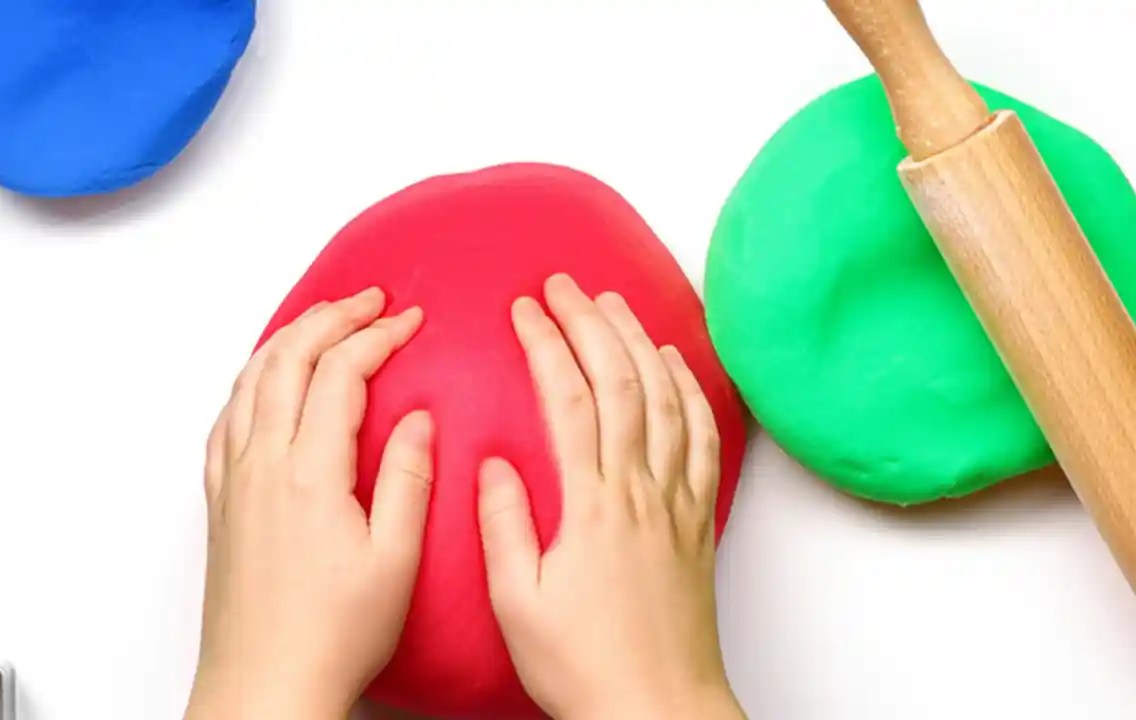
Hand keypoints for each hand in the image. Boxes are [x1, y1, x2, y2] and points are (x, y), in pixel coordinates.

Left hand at [185, 287, 433, 719]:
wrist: (265, 686)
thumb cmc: (330, 636)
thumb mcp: (394, 559)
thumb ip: (408, 478)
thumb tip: (418, 418)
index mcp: (309, 473)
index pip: (340, 373)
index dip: (377, 335)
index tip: (408, 321)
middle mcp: (262, 465)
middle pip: (288, 359)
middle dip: (331, 317)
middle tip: (369, 301)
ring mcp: (234, 481)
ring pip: (250, 381)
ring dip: (288, 338)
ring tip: (321, 321)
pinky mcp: (221, 503)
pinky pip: (225, 419)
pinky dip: (249, 382)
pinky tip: (262, 384)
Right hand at [478, 274, 744, 719]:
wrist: (658, 710)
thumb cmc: (586, 667)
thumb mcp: (519, 603)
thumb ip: (504, 525)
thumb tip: (494, 462)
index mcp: (592, 506)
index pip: (569, 398)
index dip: (547, 343)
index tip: (524, 308)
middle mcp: (641, 491)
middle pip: (622, 381)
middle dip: (591, 321)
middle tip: (566, 284)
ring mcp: (677, 502)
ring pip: (665, 399)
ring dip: (640, 342)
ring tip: (616, 303)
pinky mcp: (699, 520)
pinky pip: (703, 438)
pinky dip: (691, 390)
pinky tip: (676, 366)